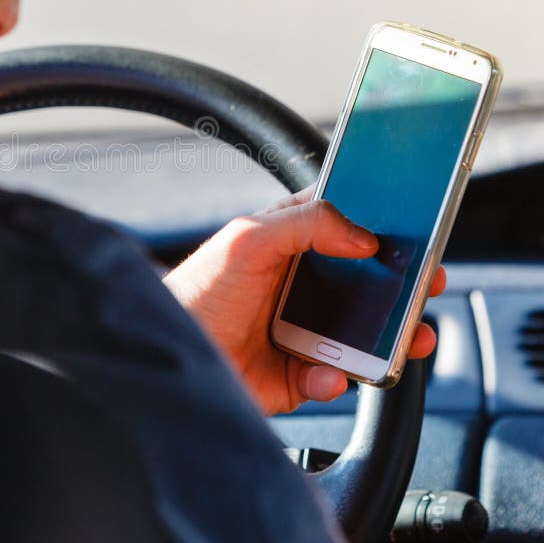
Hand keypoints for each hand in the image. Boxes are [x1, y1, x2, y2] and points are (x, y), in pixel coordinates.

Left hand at [163, 187, 445, 414]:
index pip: (342, 224)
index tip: (413, 226)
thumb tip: (363, 235)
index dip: (377, 223)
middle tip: (428, 280)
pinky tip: (324, 374)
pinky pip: (334, 379)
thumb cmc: (198, 290)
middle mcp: (300, 285)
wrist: (174, 356)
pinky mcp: (298, 373)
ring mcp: (303, 330)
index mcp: (288, 243)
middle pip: (365, 281)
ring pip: (363, 334)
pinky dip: (334, 379)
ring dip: (391, 338)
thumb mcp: (247, 241)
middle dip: (400, 284)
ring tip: (411, 337)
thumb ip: (303, 224)